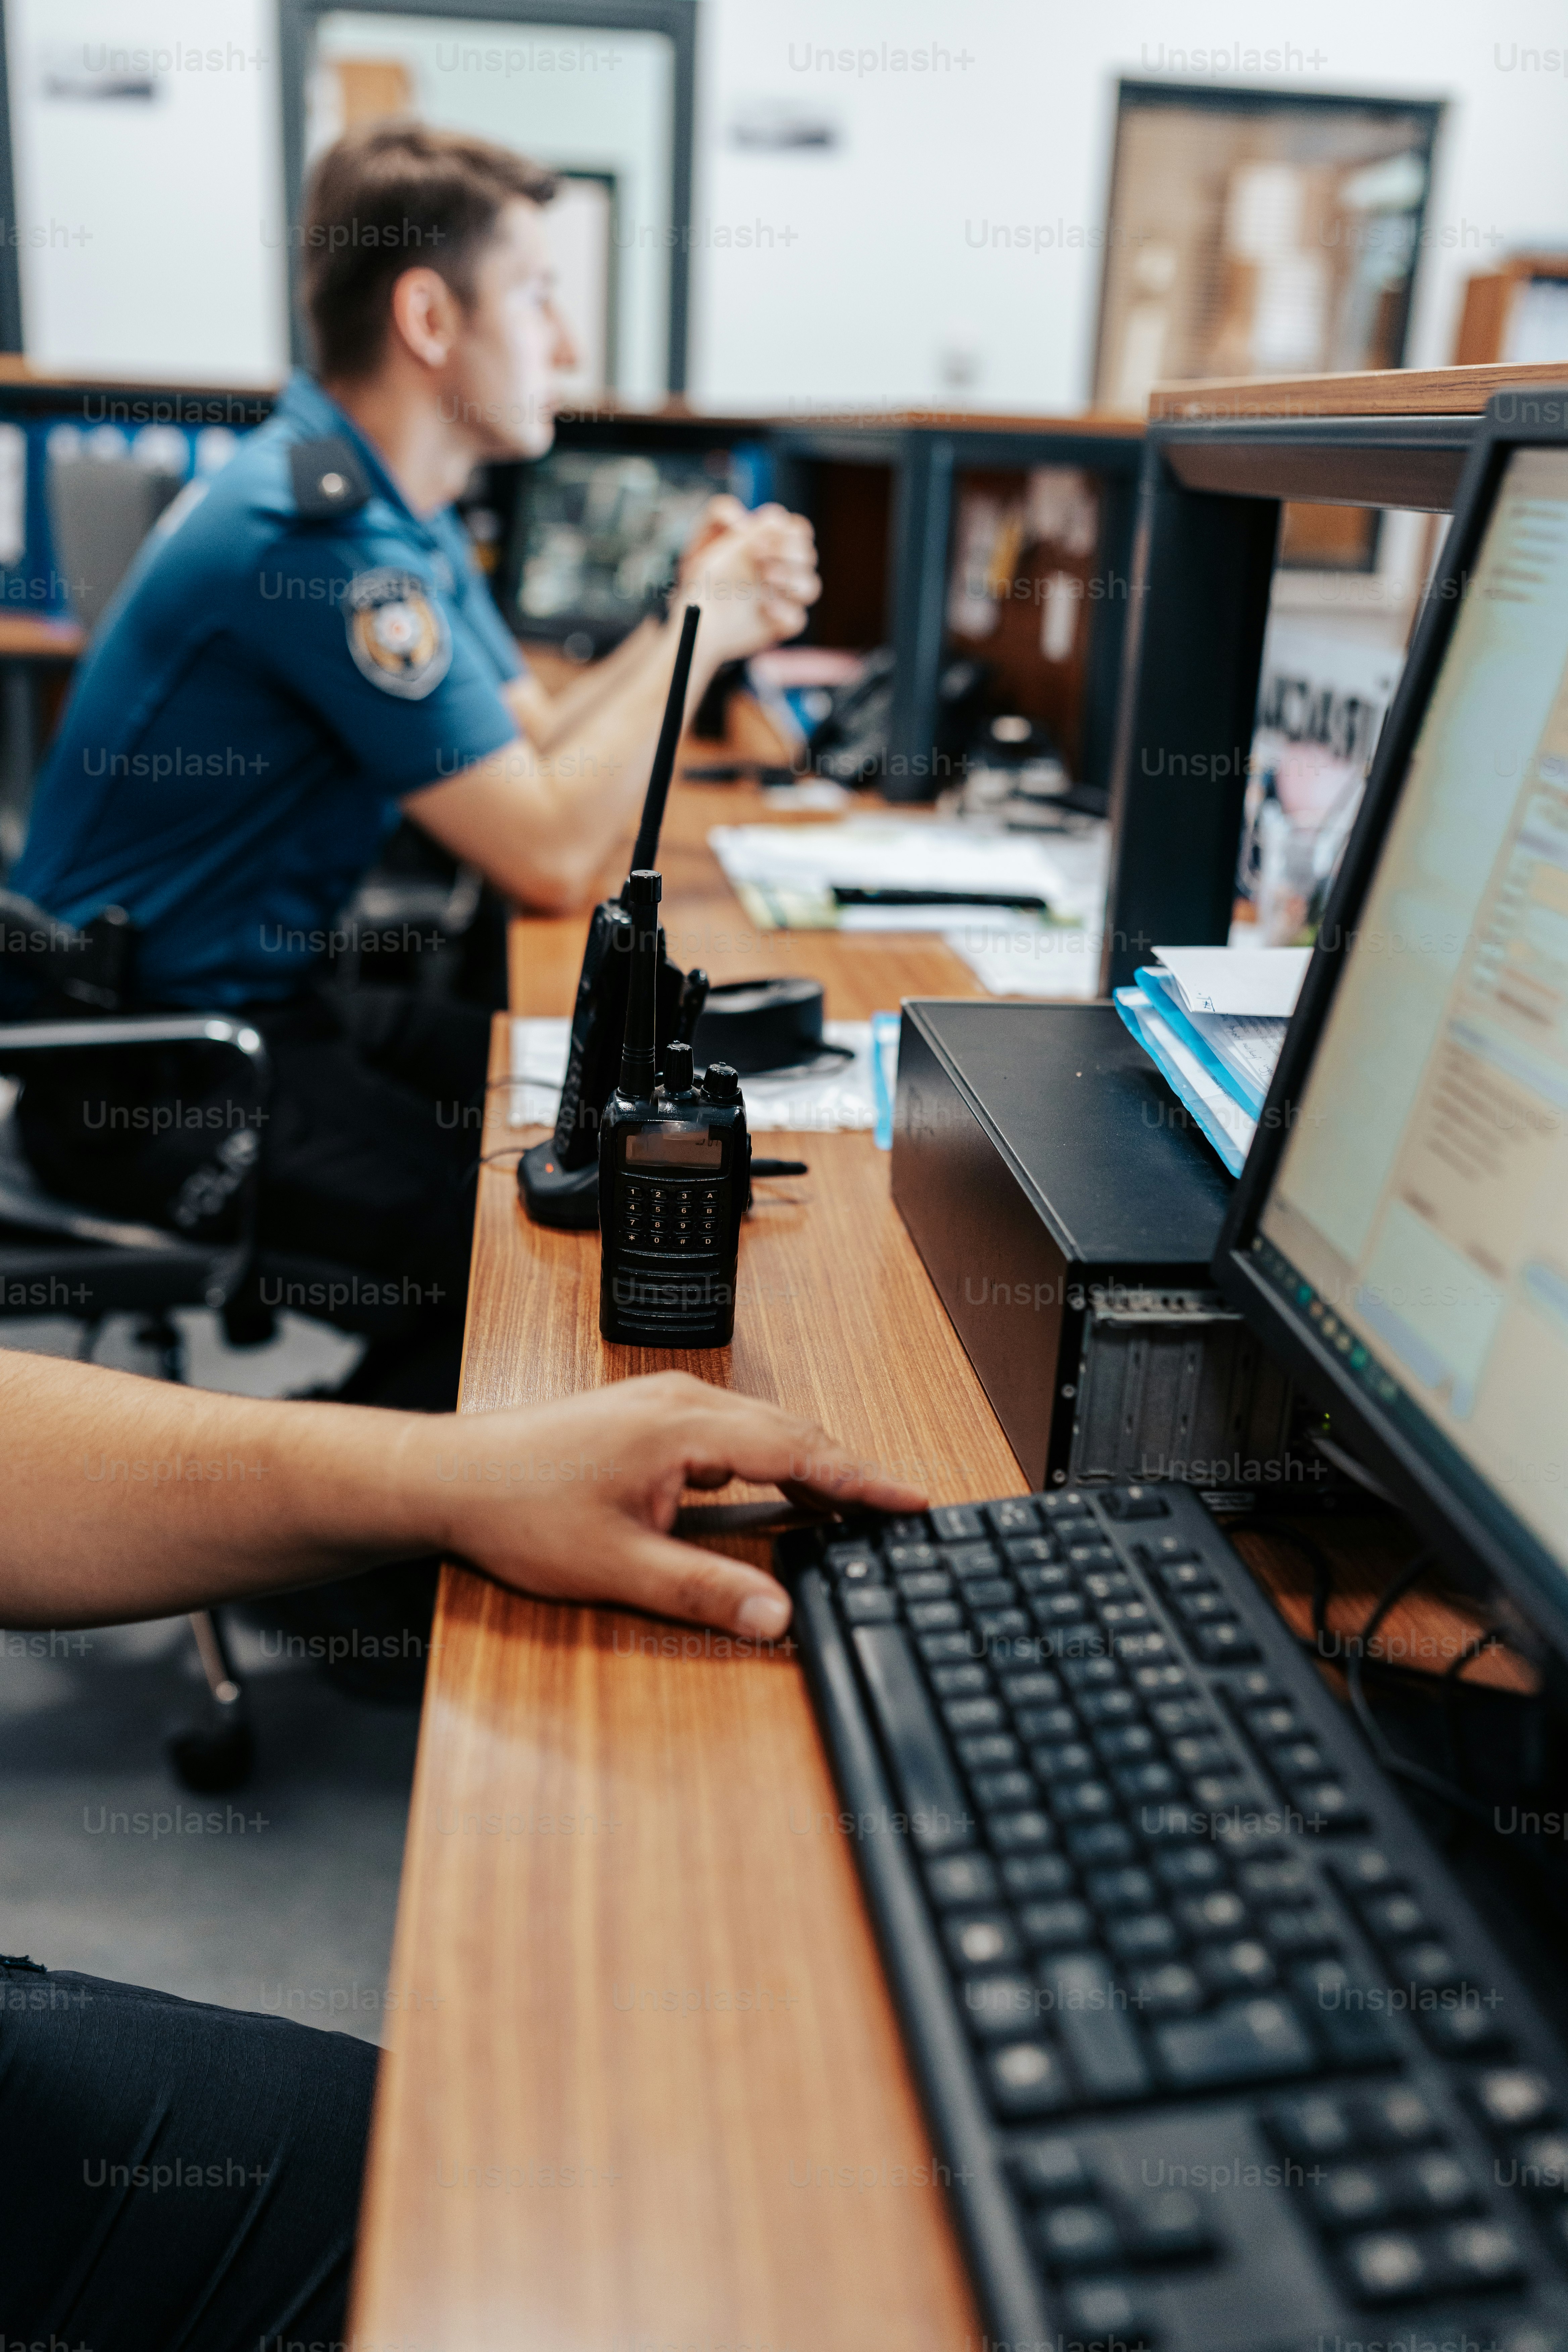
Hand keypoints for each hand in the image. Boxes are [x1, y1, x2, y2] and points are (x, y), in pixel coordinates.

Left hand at [419, 1372, 923, 1640]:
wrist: (449, 1477)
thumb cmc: (518, 1511)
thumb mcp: (616, 1567)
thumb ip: (702, 1592)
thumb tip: (774, 1617)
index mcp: (683, 1427)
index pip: (799, 1450)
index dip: (861, 1480)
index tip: (910, 1500)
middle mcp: (679, 1401)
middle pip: (790, 1431)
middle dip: (847, 1471)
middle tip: (897, 1509)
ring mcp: (661, 1403)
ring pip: (761, 1428)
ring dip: (808, 1463)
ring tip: (852, 1504)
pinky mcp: (646, 1416)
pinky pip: (731, 1431)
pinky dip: (769, 1457)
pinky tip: (777, 1486)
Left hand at [676, 498, 820, 661]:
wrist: (696, 613)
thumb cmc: (704, 573)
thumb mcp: (703, 535)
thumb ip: (721, 511)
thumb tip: (744, 519)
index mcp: (773, 545)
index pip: (799, 530)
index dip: (787, 532)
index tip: (757, 539)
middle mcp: (784, 570)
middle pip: (809, 556)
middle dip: (786, 552)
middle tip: (755, 556)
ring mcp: (784, 598)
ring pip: (811, 587)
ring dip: (791, 579)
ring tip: (764, 579)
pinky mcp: (780, 625)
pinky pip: (798, 619)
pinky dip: (785, 613)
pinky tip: (763, 608)